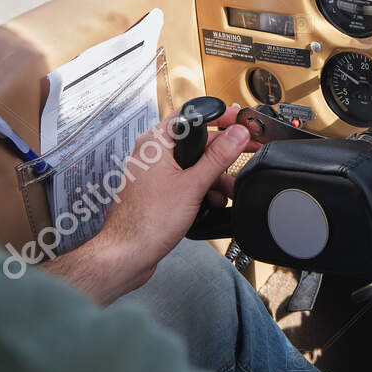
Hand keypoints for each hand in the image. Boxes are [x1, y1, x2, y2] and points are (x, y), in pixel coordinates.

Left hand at [51, 103, 250, 301]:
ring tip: (227, 191)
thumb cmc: (147, 223)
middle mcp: (152, 153)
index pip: (193, 116)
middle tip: (244, 151)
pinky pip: (185, 180)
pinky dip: (201, 188)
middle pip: (196, 141)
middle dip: (222, 153)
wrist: (128, 254)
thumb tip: (237, 134)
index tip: (240, 122)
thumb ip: (218, 157)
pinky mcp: (157, 190)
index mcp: (156, 142)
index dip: (220, 117)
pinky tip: (212, 201)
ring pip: (192, 164)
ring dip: (213, 176)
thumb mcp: (192, 185)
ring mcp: (154, 172)